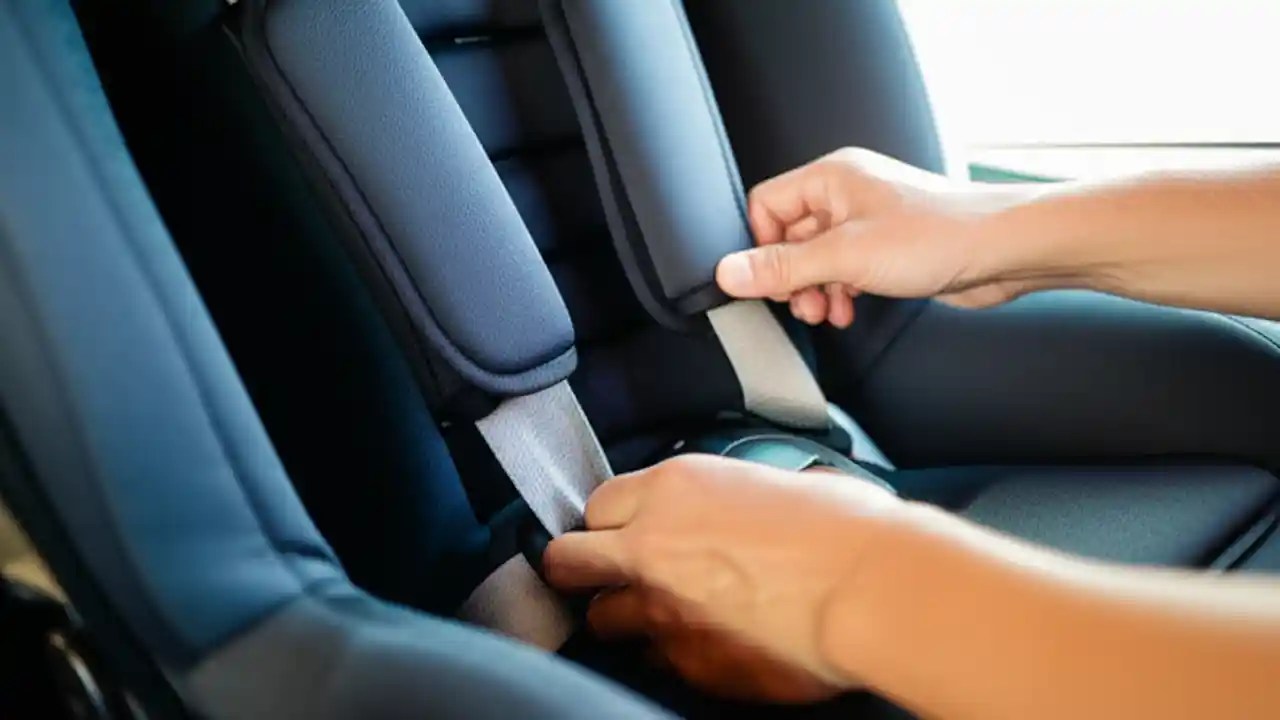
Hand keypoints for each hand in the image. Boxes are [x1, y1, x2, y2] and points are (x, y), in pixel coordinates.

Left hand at [543, 455, 904, 699]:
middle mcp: (651, 546)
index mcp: (674, 488)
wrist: (870, 591)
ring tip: (658, 616)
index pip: (597, 503)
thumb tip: (737, 507)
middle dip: (576, 569)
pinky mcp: (686, 663)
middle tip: (598, 575)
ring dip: (621, 617)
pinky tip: (703, 643)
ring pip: (601, 620)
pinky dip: (668, 654)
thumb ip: (731, 497)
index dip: (608, 520)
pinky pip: (653, 661)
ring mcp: (661, 610)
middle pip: (566, 561)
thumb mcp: (777, 482)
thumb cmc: (844, 527)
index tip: (618, 530)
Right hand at [716, 148, 1036, 326]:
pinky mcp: (886, 248)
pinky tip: (848, 310)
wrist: (1000, 250)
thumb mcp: (845, 256)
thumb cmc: (935, 236)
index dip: (760, 245)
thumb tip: (729, 272)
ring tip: (826, 311)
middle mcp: (847, 194)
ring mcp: (867, 221)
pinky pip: (843, 270)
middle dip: (792, 277)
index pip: (766, 204)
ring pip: (816, 258)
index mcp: (831, 177)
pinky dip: (839, 292)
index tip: (770, 280)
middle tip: (803, 302)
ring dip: (815, 290)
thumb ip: (782, 266)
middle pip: (788, 236)